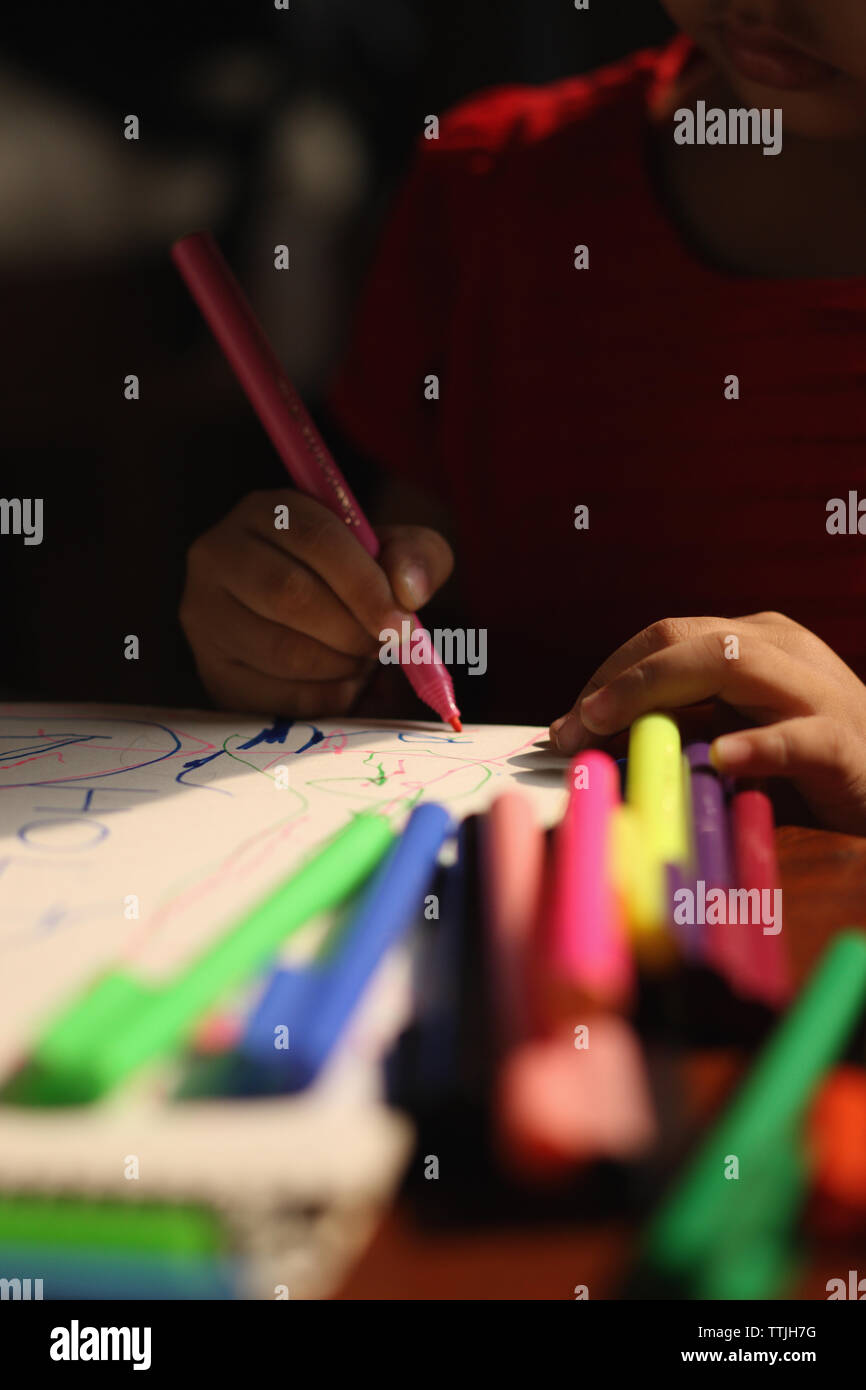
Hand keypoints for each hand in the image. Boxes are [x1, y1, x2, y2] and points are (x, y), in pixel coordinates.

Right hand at [180, 488, 453, 716]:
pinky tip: (336, 684)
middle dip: (352, 630)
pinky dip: (320, 698)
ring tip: (359, 661)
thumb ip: (417, 557)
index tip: (401, 624)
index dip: (365, 585)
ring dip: (338, 666)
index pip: (315, 539)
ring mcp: (205, 613)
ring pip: (279, 649)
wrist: (306, 621)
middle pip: (290, 594)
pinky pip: (271, 694)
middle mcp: (219, 554)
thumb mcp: (393, 554)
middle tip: (383, 648)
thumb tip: (408, 590)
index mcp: (266, 511)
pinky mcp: (210, 667)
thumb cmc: (351, 579)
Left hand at [549, 612, 865, 834]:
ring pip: (730, 663)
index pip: (664, 638)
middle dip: (617, 681)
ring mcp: (815, 690)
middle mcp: (781, 650)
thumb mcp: (737, 732)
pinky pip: (796, 738)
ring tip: (606, 724)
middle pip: (685, 639)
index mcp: (754, 640)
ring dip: (653, 692)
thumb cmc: (809, 762)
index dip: (607, 675)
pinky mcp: (842, 743)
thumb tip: (591, 739)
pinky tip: (721, 759)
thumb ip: (680, 727)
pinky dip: (756, 747)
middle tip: (571, 729)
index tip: (566, 722)